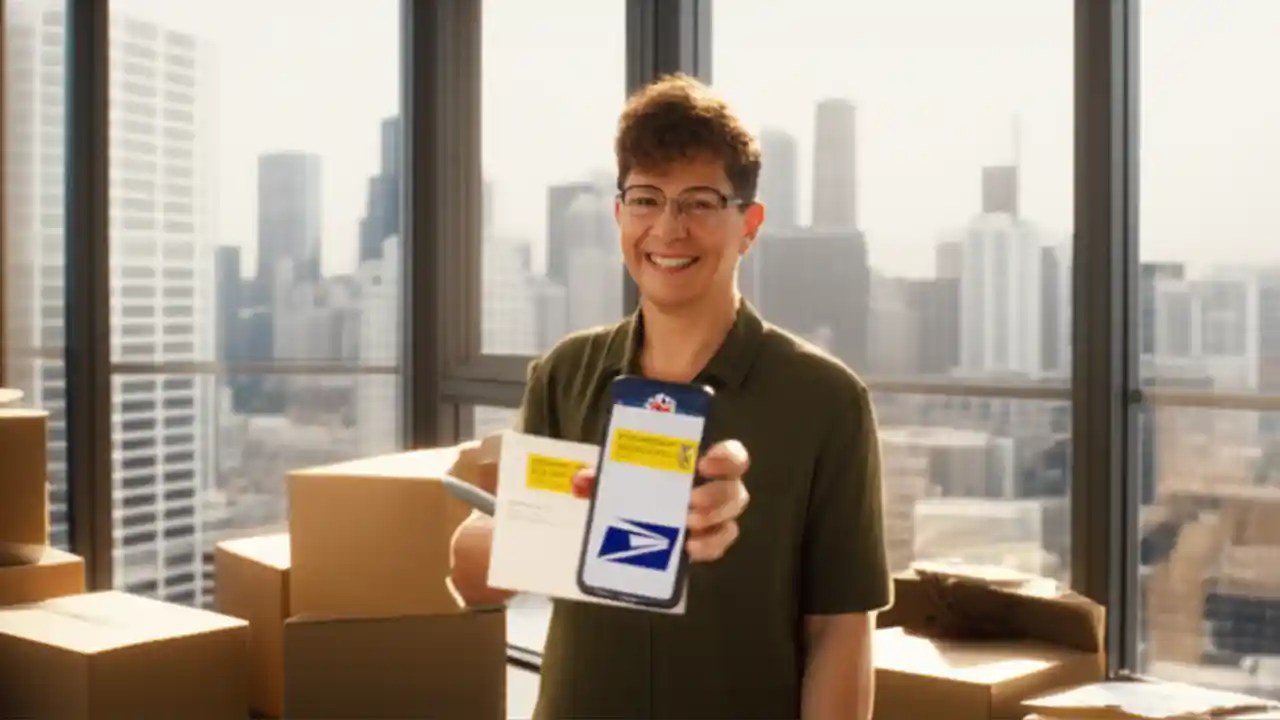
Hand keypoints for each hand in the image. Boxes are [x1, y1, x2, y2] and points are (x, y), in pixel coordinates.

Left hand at [570, 439, 750, 561]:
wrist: (628, 521)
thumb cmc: (632, 485)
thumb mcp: (615, 477)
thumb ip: (598, 475)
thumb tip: (580, 481)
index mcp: (698, 463)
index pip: (731, 455)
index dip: (726, 457)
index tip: (703, 463)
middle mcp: (714, 488)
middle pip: (735, 490)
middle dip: (717, 496)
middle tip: (690, 501)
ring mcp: (714, 518)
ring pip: (731, 519)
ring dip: (713, 521)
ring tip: (687, 527)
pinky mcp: (707, 542)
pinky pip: (719, 545)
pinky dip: (709, 547)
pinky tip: (690, 549)